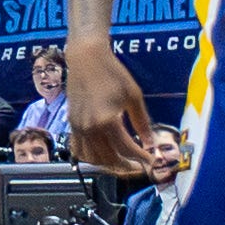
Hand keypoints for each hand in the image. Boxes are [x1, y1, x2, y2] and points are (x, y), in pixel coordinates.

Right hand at [65, 40, 155, 177]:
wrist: (86, 57)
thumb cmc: (112, 72)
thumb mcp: (134, 95)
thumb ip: (142, 121)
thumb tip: (151, 141)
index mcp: (107, 120)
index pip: (126, 149)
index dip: (141, 158)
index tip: (152, 160)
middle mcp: (90, 127)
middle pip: (109, 159)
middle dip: (127, 167)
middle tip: (139, 167)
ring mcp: (78, 127)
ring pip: (92, 159)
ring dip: (109, 166)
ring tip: (123, 163)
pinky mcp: (72, 123)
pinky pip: (79, 149)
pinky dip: (90, 158)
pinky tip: (102, 156)